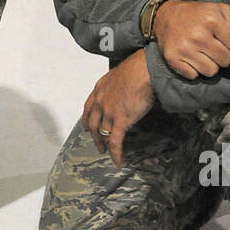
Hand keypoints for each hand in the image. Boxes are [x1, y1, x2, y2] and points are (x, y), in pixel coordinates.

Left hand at [80, 49, 154, 166]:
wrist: (144, 70)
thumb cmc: (137, 68)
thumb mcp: (120, 75)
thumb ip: (116, 86)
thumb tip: (123, 92)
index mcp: (99, 89)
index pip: (88, 107)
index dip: (86, 119)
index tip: (85, 127)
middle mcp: (100, 101)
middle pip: (92, 124)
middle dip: (94, 136)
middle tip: (98, 145)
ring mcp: (109, 112)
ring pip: (103, 133)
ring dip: (105, 145)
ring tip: (108, 153)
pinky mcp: (120, 121)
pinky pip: (115, 141)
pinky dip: (116, 153)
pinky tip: (118, 161)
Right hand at [152, 0, 229, 79]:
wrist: (166, 15)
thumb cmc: (198, 14)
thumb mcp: (220, 10)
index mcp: (212, 19)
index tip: (225, 39)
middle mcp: (198, 35)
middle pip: (226, 61)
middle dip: (223, 56)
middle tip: (214, 47)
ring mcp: (184, 49)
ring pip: (211, 72)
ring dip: (210, 65)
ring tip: (204, 54)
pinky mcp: (173, 59)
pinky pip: (194, 76)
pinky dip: (194, 70)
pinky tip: (192, 59)